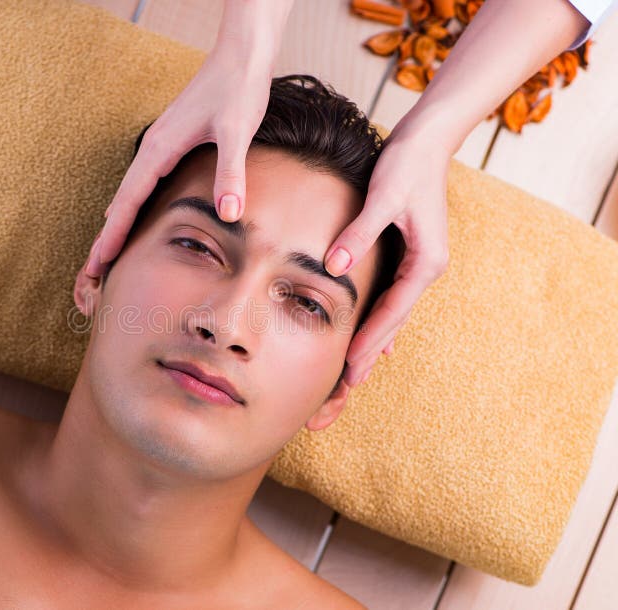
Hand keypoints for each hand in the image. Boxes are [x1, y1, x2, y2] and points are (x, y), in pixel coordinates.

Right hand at [85, 45, 273, 277]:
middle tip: (95, 268)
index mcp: (161, 147)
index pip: (130, 200)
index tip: (101, 261)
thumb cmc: (238, 88)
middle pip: (122, 199)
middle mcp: (154, 146)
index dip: (115, 234)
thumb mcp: (237, 131)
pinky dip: (133, 201)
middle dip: (108, 235)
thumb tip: (228, 214)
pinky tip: (134, 212)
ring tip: (108, 249)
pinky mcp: (171, 139)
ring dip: (118, 220)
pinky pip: (143, 178)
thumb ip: (230, 173)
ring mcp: (160, 142)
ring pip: (130, 189)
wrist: (241, 53)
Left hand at [324, 127, 451, 386]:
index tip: (351, 365)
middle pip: (396, 318)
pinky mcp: (411, 253)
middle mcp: (428, 267)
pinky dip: (383, 318)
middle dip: (373, 350)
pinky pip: (395, 295)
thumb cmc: (408, 164)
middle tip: (350, 383)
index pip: (393, 310)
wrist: (428, 139)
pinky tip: (378, 338)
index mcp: (426, 261)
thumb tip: (334, 266)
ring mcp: (421, 262)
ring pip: (395, 310)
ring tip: (359, 369)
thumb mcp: (383, 198)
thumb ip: (359, 234)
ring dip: (377, 339)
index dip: (371, 338)